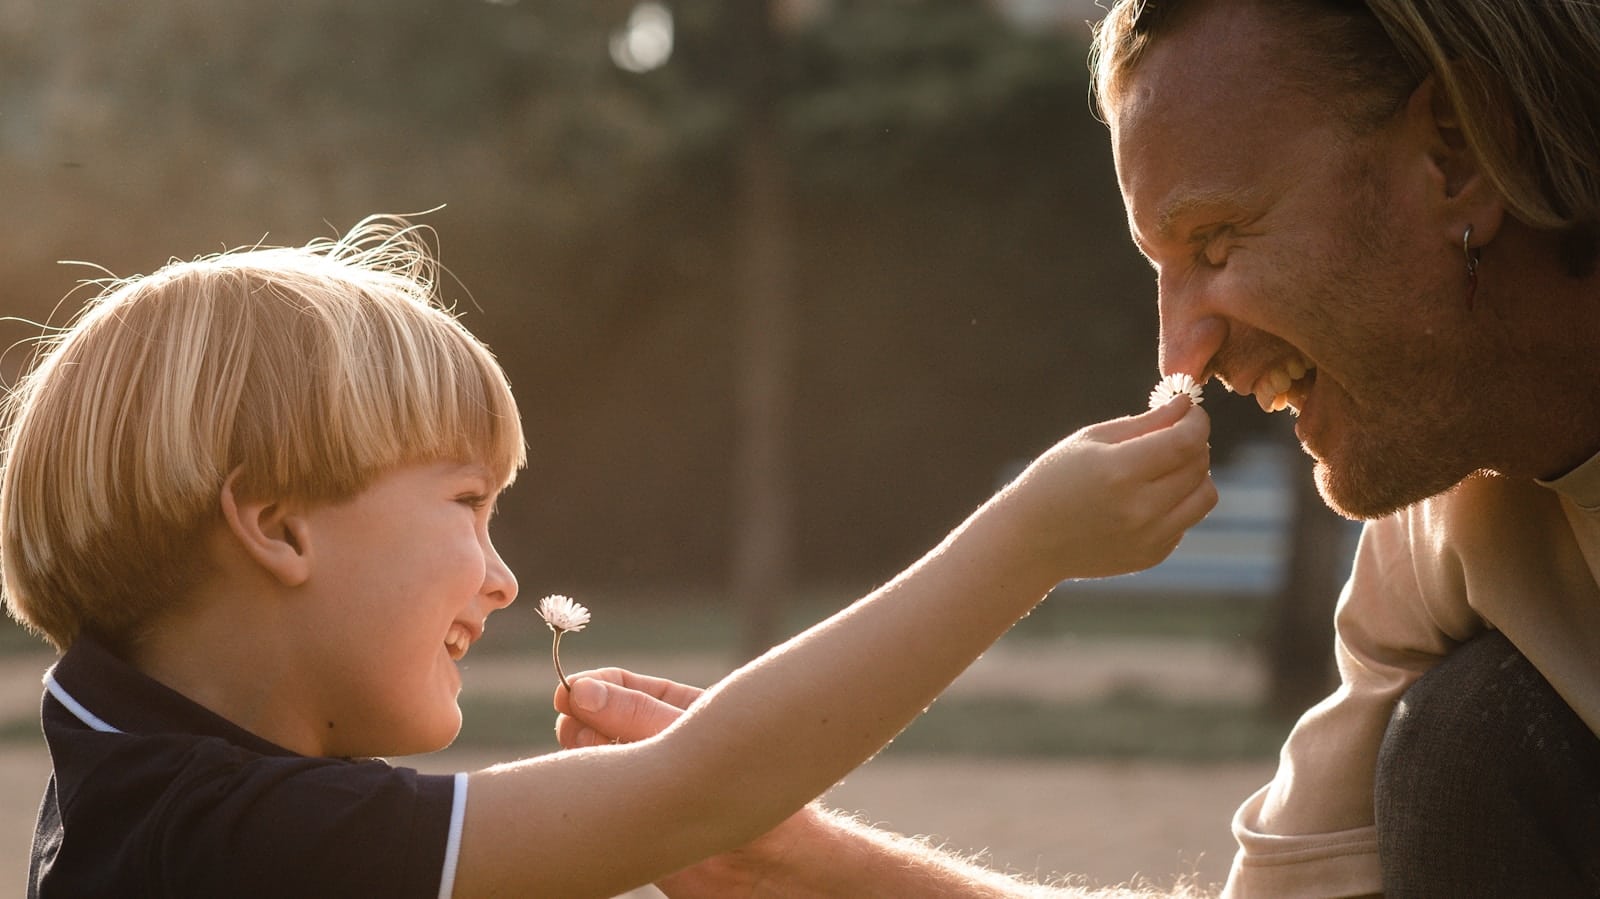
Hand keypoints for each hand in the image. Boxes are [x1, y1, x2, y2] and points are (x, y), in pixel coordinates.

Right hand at [556, 670, 817, 897]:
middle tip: (570, 726)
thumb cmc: (745, 787)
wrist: (763, 862)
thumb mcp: (687, 736)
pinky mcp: (624, 819)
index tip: (567, 693)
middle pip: (595, 719)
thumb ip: (634, 715)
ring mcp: (637, 779)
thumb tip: (580, 690)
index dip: (591, 686)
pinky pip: (590, 798)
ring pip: (587, 757)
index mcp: (674, 709)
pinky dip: (578, 789)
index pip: (620, 686)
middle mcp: (651, 741)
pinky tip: (584, 785)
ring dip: (577, 752)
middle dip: (578, 718)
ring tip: (587, 759)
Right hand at [993, 397, 1214, 580]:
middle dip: (1195, 443)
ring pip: (1205, 496)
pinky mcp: (1151, 555)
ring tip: (1167, 467)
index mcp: (1119, 471)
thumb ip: (1145, 422)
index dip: (1196, 421)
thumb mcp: (1091, 440)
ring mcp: (1148, 537)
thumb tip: (1187, 404)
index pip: (1185, 441)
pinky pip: (1186, 520)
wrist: (1030, 541)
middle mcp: (1139, 508)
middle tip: (1173, 435)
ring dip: (1195, 474)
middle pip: (1198, 466)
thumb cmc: (1055, 479)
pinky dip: (1178, 503)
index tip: (1191, 412)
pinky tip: (1147, 498)